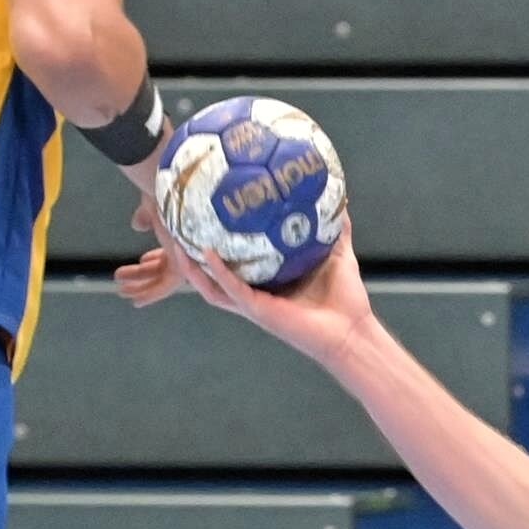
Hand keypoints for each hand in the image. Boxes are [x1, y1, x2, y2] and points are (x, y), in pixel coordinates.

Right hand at [113, 197, 185, 307]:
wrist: (165, 191)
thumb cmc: (160, 192)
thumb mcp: (152, 208)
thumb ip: (145, 217)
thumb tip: (138, 225)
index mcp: (181, 231)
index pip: (170, 250)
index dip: (155, 257)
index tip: (142, 259)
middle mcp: (186, 245)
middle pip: (164, 266)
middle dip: (143, 274)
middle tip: (122, 279)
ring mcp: (186, 257)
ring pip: (163, 280)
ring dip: (141, 287)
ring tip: (122, 291)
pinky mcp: (182, 266)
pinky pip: (166, 287)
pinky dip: (150, 294)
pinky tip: (135, 300)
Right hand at [170, 214, 374, 365]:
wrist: (352, 330)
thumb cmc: (345, 300)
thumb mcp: (337, 255)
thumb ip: (334, 230)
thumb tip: (339, 198)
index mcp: (268, 281)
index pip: (234, 261)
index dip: (216, 244)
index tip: (204, 218)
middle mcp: (254, 293)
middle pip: (212, 274)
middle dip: (191, 255)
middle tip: (177, 229)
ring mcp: (253, 303)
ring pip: (210, 285)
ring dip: (191, 266)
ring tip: (175, 243)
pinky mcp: (257, 310)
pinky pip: (230, 288)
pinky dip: (216, 271)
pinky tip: (205, 252)